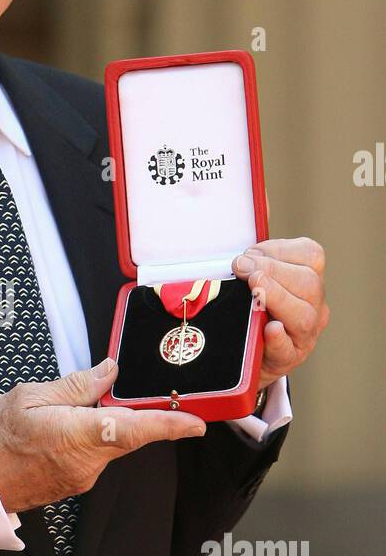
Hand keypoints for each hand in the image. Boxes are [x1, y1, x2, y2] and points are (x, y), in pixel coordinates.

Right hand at [0, 360, 205, 513]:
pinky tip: (65, 428)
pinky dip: (92, 438)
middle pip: (128, 435)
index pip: (136, 430)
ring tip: (67, 410)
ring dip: (105, 425)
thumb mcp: (31, 397)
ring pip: (112, 444)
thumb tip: (109, 372)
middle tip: (127, 393)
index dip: (170, 426)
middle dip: (133, 413)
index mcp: (78, 435)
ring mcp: (82, 477)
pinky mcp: (75, 483)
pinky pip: (96, 455)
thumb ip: (77, 386)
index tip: (198, 424)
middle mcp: (87, 462)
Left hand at [232, 236, 329, 388]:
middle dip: (272, 271)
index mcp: (310, 279)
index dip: (279, 250)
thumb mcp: (256, 274)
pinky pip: (287, 349)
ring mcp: (304, 334)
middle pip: (309, 283)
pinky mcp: (288, 358)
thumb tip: (262, 198)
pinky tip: (269, 328)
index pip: (310, 255)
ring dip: (276, 297)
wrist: (249, 352)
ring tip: (252, 289)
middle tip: (242, 269)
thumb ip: (260, 243)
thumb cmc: (253, 306)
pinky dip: (278, 338)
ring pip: (304, 315)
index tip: (250, 254)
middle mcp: (314, 306)